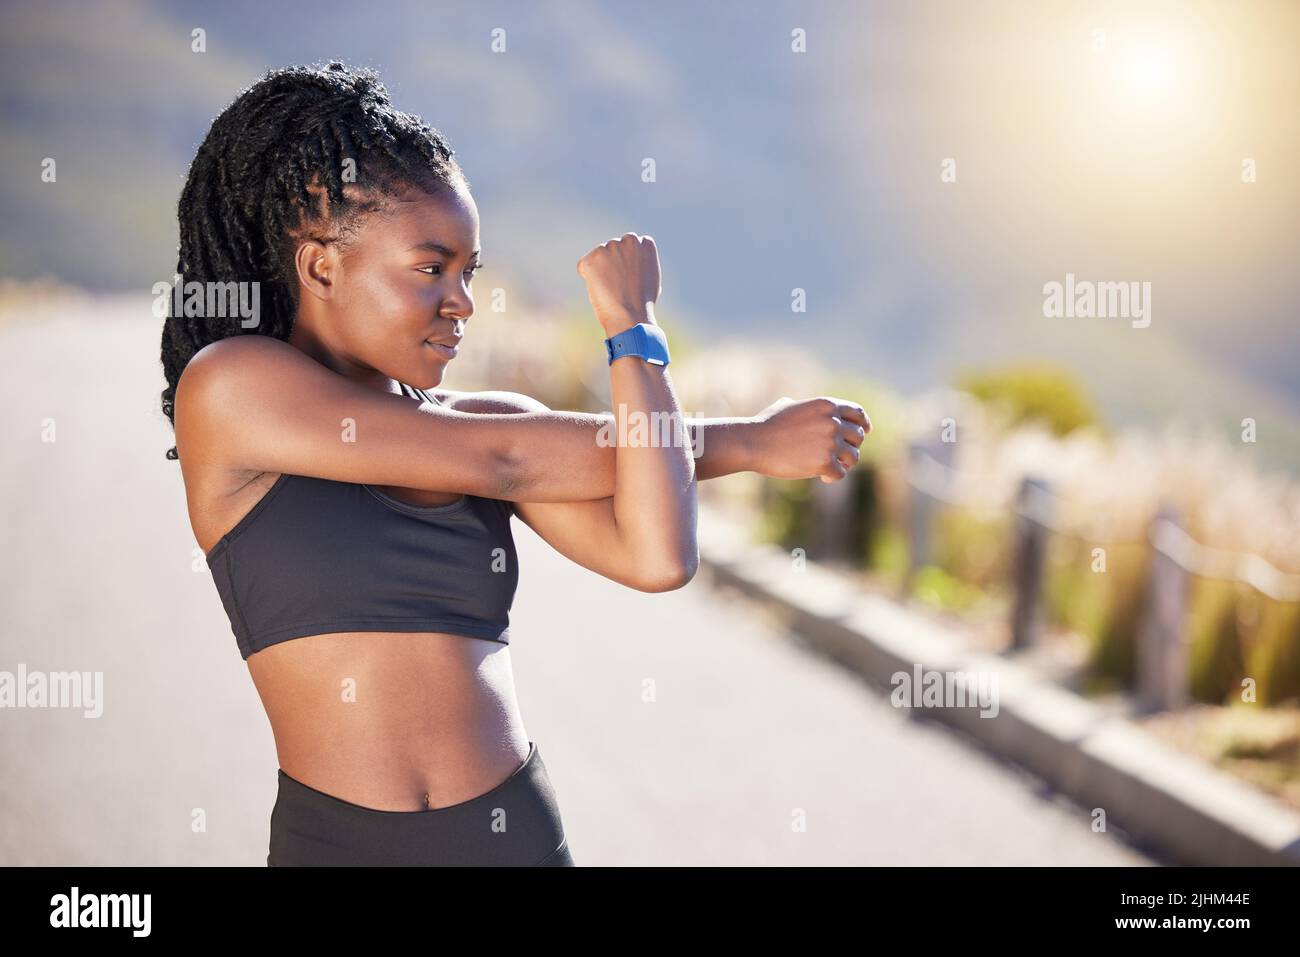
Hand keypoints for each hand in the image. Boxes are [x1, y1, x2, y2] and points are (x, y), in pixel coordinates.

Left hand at [576, 232, 662, 334]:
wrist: (631, 316)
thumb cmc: (642, 303)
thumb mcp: (650, 277)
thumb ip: (640, 262)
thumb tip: (631, 261)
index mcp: (645, 243)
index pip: (631, 244)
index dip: (627, 262)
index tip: (629, 277)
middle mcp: (629, 240)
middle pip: (614, 248)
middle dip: (612, 263)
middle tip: (617, 285)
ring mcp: (610, 248)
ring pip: (599, 256)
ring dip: (600, 270)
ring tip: (611, 290)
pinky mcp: (592, 258)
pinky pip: (584, 266)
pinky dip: (588, 277)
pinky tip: (600, 290)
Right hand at [750, 396, 870, 482]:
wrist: (753, 442)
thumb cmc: (765, 425)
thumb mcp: (786, 407)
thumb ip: (802, 408)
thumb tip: (797, 406)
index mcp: (826, 405)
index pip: (857, 413)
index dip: (863, 424)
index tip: (865, 432)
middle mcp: (833, 422)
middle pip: (857, 437)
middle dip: (849, 447)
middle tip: (837, 456)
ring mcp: (830, 442)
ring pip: (853, 457)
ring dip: (843, 463)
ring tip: (827, 466)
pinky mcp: (825, 463)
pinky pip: (840, 473)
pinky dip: (832, 477)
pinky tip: (821, 476)